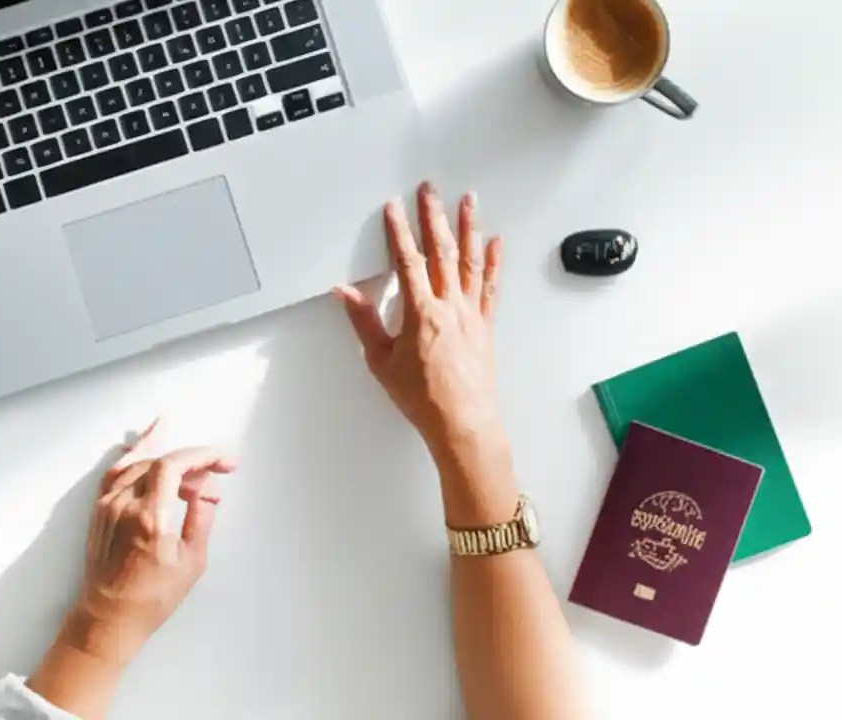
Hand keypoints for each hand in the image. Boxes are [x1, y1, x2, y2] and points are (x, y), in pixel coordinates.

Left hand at [73, 421, 234, 660]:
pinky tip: (142, 443)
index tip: (223, 462)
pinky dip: (131, 454)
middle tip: (212, 473)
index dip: (202, 456)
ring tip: (178, 438)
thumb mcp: (191, 562)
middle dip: (190, 461)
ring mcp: (107, 506)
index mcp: (150, 518)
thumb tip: (207, 491)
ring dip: (163, 452)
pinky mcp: (99, 510)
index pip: (174, 466)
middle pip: (158, 461)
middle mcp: (124, 505)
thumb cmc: (151, 598)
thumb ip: (200, 518)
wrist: (109, 617)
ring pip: (136, 462)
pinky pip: (115, 472)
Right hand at [335, 183, 515, 525]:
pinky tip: (495, 243)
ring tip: (468, 201)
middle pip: (441, 251)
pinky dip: (494, 262)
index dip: (399, 231)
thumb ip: (364, 322)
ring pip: (470, 261)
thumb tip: (346, 293)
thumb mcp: (381, 361)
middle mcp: (450, 307)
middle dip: (434, 217)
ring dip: (468, 228)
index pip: (407, 261)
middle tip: (430, 190)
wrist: (463, 424)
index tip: (394, 207)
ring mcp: (472, 314)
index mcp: (421, 313)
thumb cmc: (423, 399)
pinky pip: (491, 286)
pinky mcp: (486, 326)